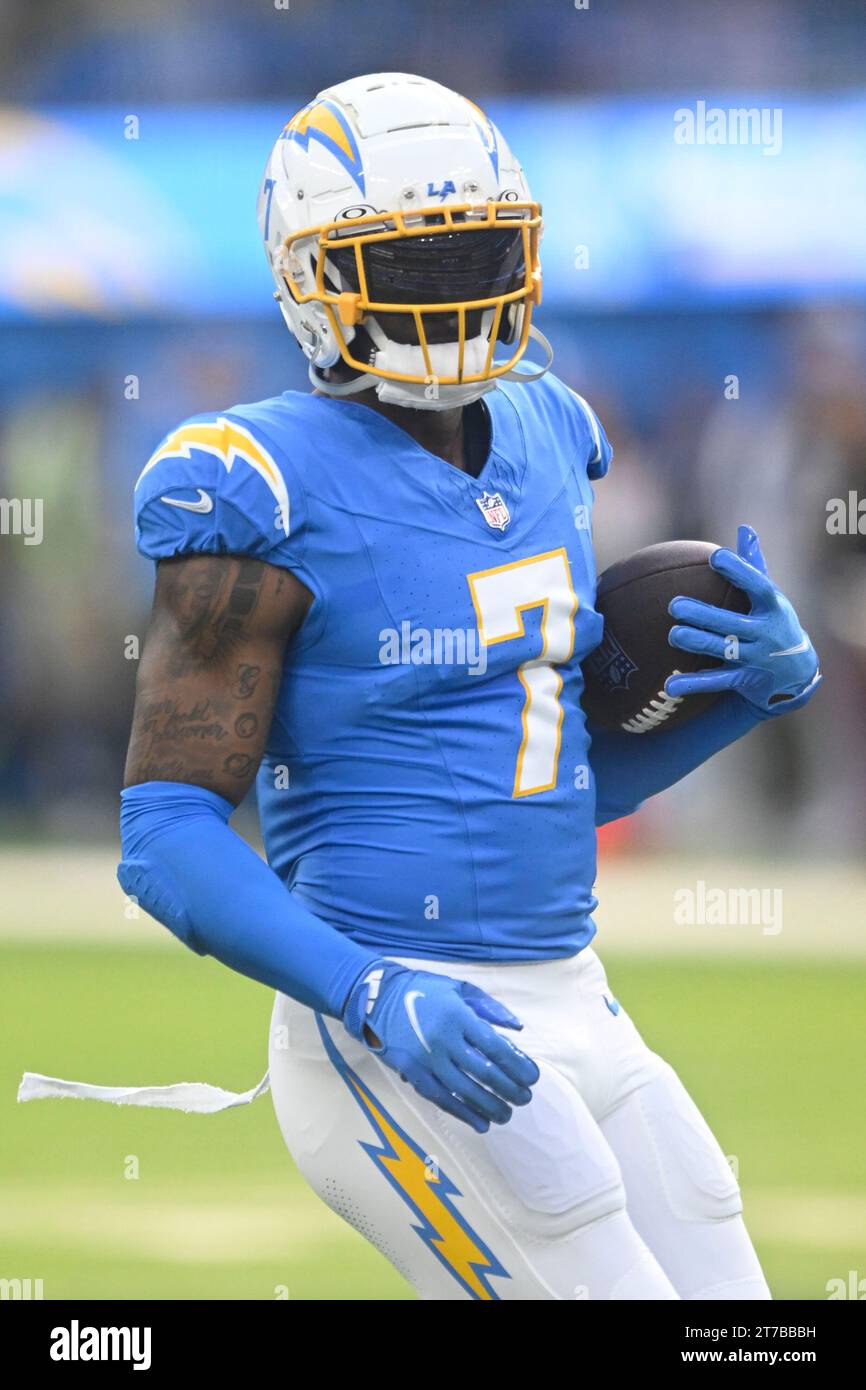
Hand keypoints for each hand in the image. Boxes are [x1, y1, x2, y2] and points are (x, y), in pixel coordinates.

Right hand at [343, 961, 539, 1131]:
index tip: (533, 1078)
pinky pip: (440, 1098)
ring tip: (507, 1114)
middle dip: (509, 1090)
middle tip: (525, 1098)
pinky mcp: (412, 1072)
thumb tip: (517, 1028)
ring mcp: (426, 1059)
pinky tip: (480, 1123)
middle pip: (484, 1073)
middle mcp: (443, 1040)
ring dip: (490, 1106)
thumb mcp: (459, 988)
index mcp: (458, 1016)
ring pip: (464, 1091)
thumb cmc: (424, 990)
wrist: (377, 998)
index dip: (517, 1066)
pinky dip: (462, 1113)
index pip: (495, 1047)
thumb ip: (490, 1008)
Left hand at [665, 524, 820, 714]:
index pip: (759, 586)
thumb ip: (754, 564)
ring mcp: (756, 658)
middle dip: (705, 615)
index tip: (715, 556)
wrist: (798, 673)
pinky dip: (693, 683)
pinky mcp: (745, 680)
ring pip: (724, 651)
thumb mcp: (771, 595)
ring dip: (698, 643)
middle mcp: (766, 633)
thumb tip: (744, 528)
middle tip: (674, 605)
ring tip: (674, 634)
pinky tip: (669, 684)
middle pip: (733, 624)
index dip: (739, 571)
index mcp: (774, 607)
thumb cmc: (775, 621)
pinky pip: (717, 682)